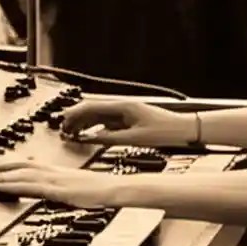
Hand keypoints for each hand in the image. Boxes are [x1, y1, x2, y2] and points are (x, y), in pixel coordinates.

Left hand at [0, 159, 120, 208]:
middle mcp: (53, 172)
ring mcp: (53, 180)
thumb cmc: (98, 188)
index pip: (31, 164)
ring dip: (2, 177)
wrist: (111, 188)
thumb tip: (52, 190)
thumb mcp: (77, 184)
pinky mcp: (55, 190)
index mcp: (58, 170)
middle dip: (4, 169)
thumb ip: (62, 185)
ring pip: (22, 176)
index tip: (0, 165)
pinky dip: (12, 186)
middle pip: (23, 167)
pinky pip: (28, 187)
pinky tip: (1, 188)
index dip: (14, 164)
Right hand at [60, 99, 194, 146]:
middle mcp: (122, 107)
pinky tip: (88, 135)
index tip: (63, 122)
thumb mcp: (135, 138)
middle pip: (93, 110)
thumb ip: (111, 138)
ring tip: (71, 133)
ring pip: (98, 116)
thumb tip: (91, 139)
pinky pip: (107, 123)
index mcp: (123, 107)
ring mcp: (125, 113)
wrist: (183, 129)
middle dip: (76, 118)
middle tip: (63, 130)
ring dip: (84, 123)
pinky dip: (95, 128)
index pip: (92, 107)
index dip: (75, 114)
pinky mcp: (129, 121)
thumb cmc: (164, 131)